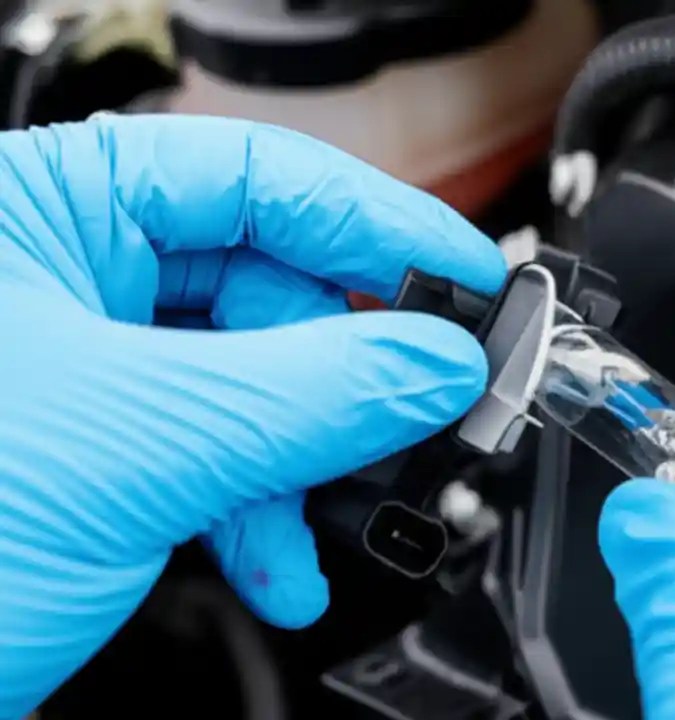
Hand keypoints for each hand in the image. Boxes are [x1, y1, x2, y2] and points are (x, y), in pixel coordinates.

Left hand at [0, 114, 505, 717]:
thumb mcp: (147, 443)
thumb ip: (319, 394)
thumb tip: (440, 363)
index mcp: (46, 210)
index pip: (256, 176)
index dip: (377, 224)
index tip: (468, 278)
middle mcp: (66, 273)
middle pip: (270, 286)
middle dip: (352, 370)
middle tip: (431, 404)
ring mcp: (87, 364)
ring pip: (259, 380)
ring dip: (312, 460)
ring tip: (342, 511)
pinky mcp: (106, 448)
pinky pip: (224, 450)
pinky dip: (267, 511)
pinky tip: (282, 566)